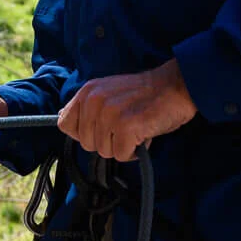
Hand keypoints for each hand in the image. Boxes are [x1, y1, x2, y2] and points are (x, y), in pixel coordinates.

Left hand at [57, 59, 196, 161]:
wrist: (176, 86)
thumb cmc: (144, 95)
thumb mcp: (108, 94)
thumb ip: (90, 110)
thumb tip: (76, 132)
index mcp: (87, 92)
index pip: (65, 124)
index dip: (82, 133)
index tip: (101, 130)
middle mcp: (94, 101)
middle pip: (86, 143)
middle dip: (107, 142)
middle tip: (125, 127)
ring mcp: (109, 114)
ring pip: (104, 151)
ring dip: (122, 146)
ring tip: (136, 129)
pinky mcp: (126, 127)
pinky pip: (121, 154)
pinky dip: (133, 152)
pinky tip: (143, 136)